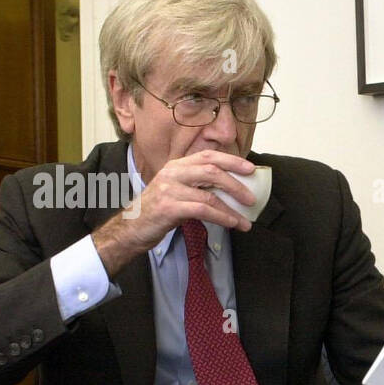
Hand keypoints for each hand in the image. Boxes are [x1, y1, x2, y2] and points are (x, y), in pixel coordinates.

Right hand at [92, 150, 256, 275]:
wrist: (131, 228)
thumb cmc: (158, 211)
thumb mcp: (177, 191)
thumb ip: (198, 186)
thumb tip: (232, 189)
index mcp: (176, 166)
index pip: (208, 156)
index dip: (231, 161)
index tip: (251, 169)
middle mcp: (172, 173)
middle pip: (211, 171)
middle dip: (236, 184)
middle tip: (252, 198)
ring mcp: (169, 190)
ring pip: (209, 194)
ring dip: (232, 210)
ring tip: (245, 221)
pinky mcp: (168, 208)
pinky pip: (202, 210)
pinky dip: (221, 217)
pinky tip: (232, 224)